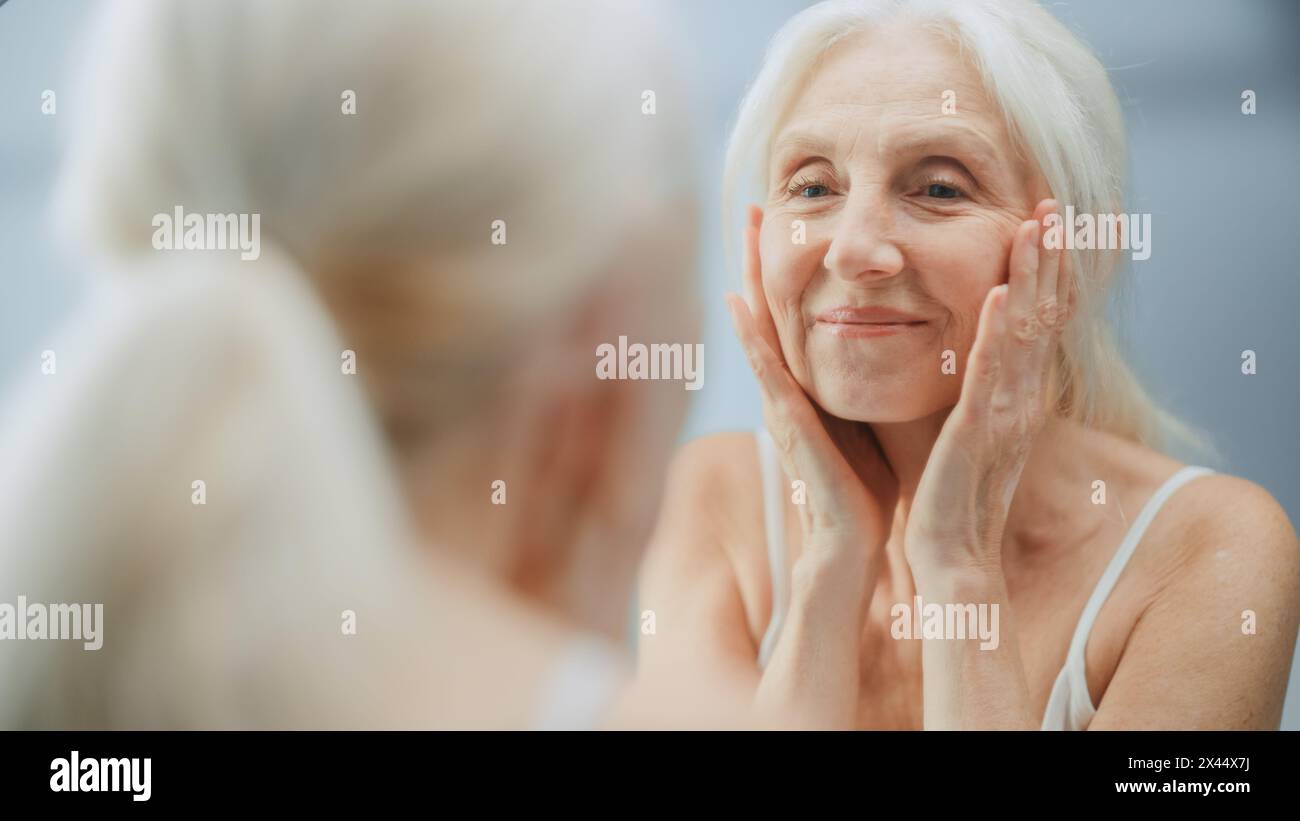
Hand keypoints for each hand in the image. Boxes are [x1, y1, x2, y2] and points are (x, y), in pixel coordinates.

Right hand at [726, 206, 897, 571]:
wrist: (850, 540)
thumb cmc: (860, 484)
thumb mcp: (864, 414)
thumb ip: (865, 379)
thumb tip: (890, 340)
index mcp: (807, 380)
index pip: (794, 310)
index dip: (788, 265)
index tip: (789, 215)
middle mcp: (786, 385)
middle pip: (768, 307)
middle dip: (759, 255)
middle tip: (754, 202)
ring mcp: (780, 402)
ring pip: (759, 327)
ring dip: (749, 276)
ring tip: (745, 231)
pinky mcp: (787, 425)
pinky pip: (766, 371)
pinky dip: (750, 336)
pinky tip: (739, 302)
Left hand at [905, 199, 1072, 580]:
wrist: (953, 556)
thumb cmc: (952, 497)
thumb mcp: (969, 432)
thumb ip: (972, 391)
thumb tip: (962, 354)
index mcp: (1016, 397)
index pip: (1039, 322)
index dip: (1047, 272)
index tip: (1047, 224)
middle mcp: (1020, 399)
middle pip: (1044, 315)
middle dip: (1049, 258)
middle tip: (1053, 205)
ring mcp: (1005, 414)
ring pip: (1024, 333)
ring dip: (1031, 276)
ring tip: (1034, 226)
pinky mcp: (978, 433)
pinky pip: (990, 374)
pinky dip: (996, 331)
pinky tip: (997, 292)